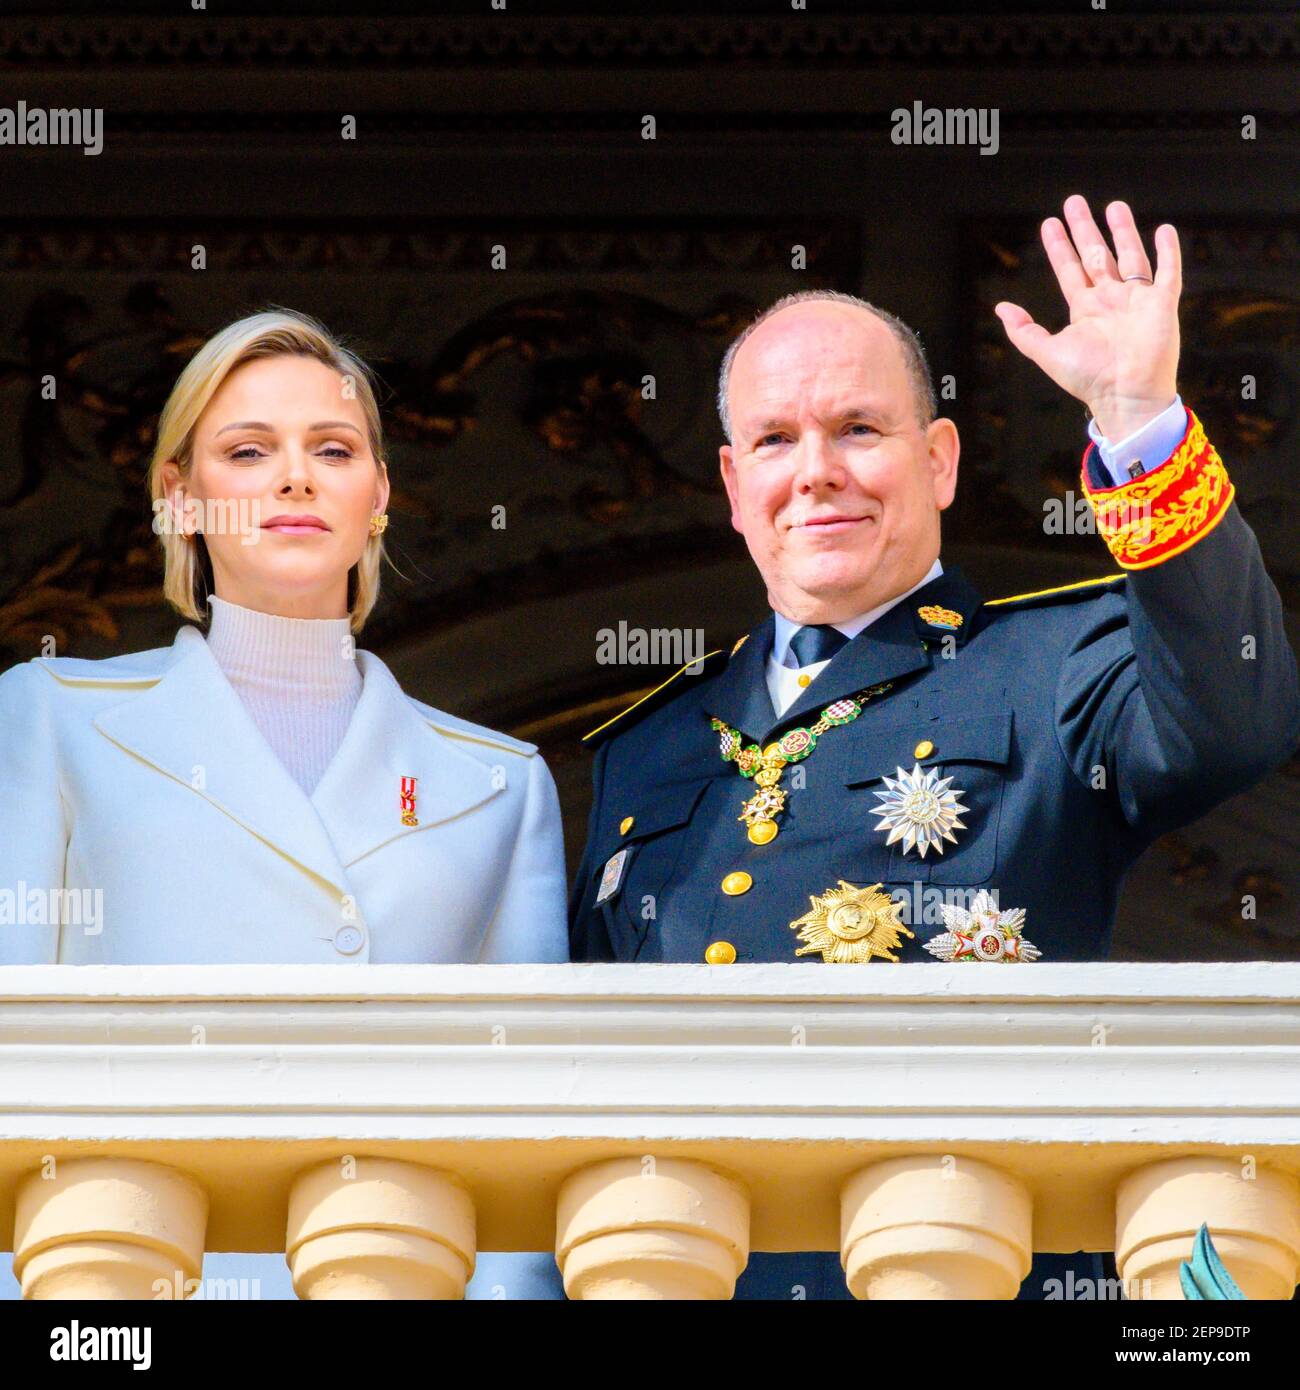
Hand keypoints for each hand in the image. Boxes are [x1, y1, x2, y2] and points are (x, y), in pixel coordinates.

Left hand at [994, 195, 1180, 439]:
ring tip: (1115, 205)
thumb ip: (1024, 331)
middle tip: (1074, 202)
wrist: (1124, 395)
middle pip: (1096, 255)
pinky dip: (1168, 251)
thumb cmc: (1087, 378)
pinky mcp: (1162, 304)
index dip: (1059, 247)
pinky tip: (1164, 230)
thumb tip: (1001, 308)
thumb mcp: (1048, 352)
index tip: (1049, 223)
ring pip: (1130, 256)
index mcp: (1084, 310)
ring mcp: (1137, 300)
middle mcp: (1110, 300)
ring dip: (1122, 231)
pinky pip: (1167, 272)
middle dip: (1085, 229)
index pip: (1069, 270)